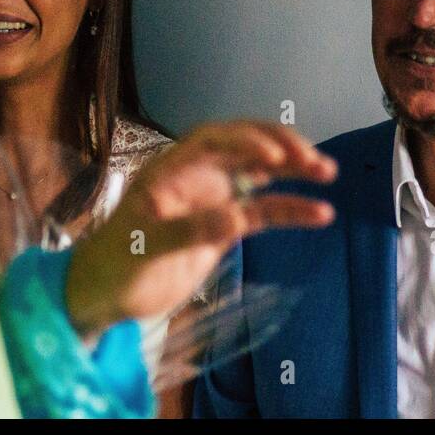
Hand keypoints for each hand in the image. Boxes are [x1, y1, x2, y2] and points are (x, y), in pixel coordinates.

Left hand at [64, 120, 336, 336]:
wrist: (106, 296)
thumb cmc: (116, 264)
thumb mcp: (146, 247)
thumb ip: (190, 230)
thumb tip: (238, 217)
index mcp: (173, 168)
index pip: (214, 139)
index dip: (246, 140)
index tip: (274, 155)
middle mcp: (198, 175)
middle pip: (246, 147)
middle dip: (281, 146)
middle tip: (312, 159)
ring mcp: (215, 197)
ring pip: (262, 173)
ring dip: (294, 170)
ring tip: (328, 172)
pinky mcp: (227, 224)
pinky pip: (265, 210)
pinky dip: (291, 210)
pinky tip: (320, 214)